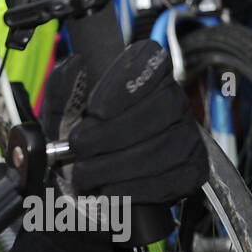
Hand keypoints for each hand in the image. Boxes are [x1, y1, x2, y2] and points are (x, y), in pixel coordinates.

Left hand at [42, 40, 207, 205]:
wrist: (90, 190)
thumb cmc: (80, 147)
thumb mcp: (61, 119)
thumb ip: (62, 91)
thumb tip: (75, 63)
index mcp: (144, 77)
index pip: (150, 60)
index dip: (123, 84)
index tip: (94, 111)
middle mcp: (174, 101)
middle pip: (164, 104)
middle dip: (112, 133)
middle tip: (79, 149)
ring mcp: (188, 137)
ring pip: (166, 146)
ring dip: (115, 165)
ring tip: (85, 175)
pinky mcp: (191, 172)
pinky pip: (169, 179)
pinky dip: (129, 189)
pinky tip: (106, 191)